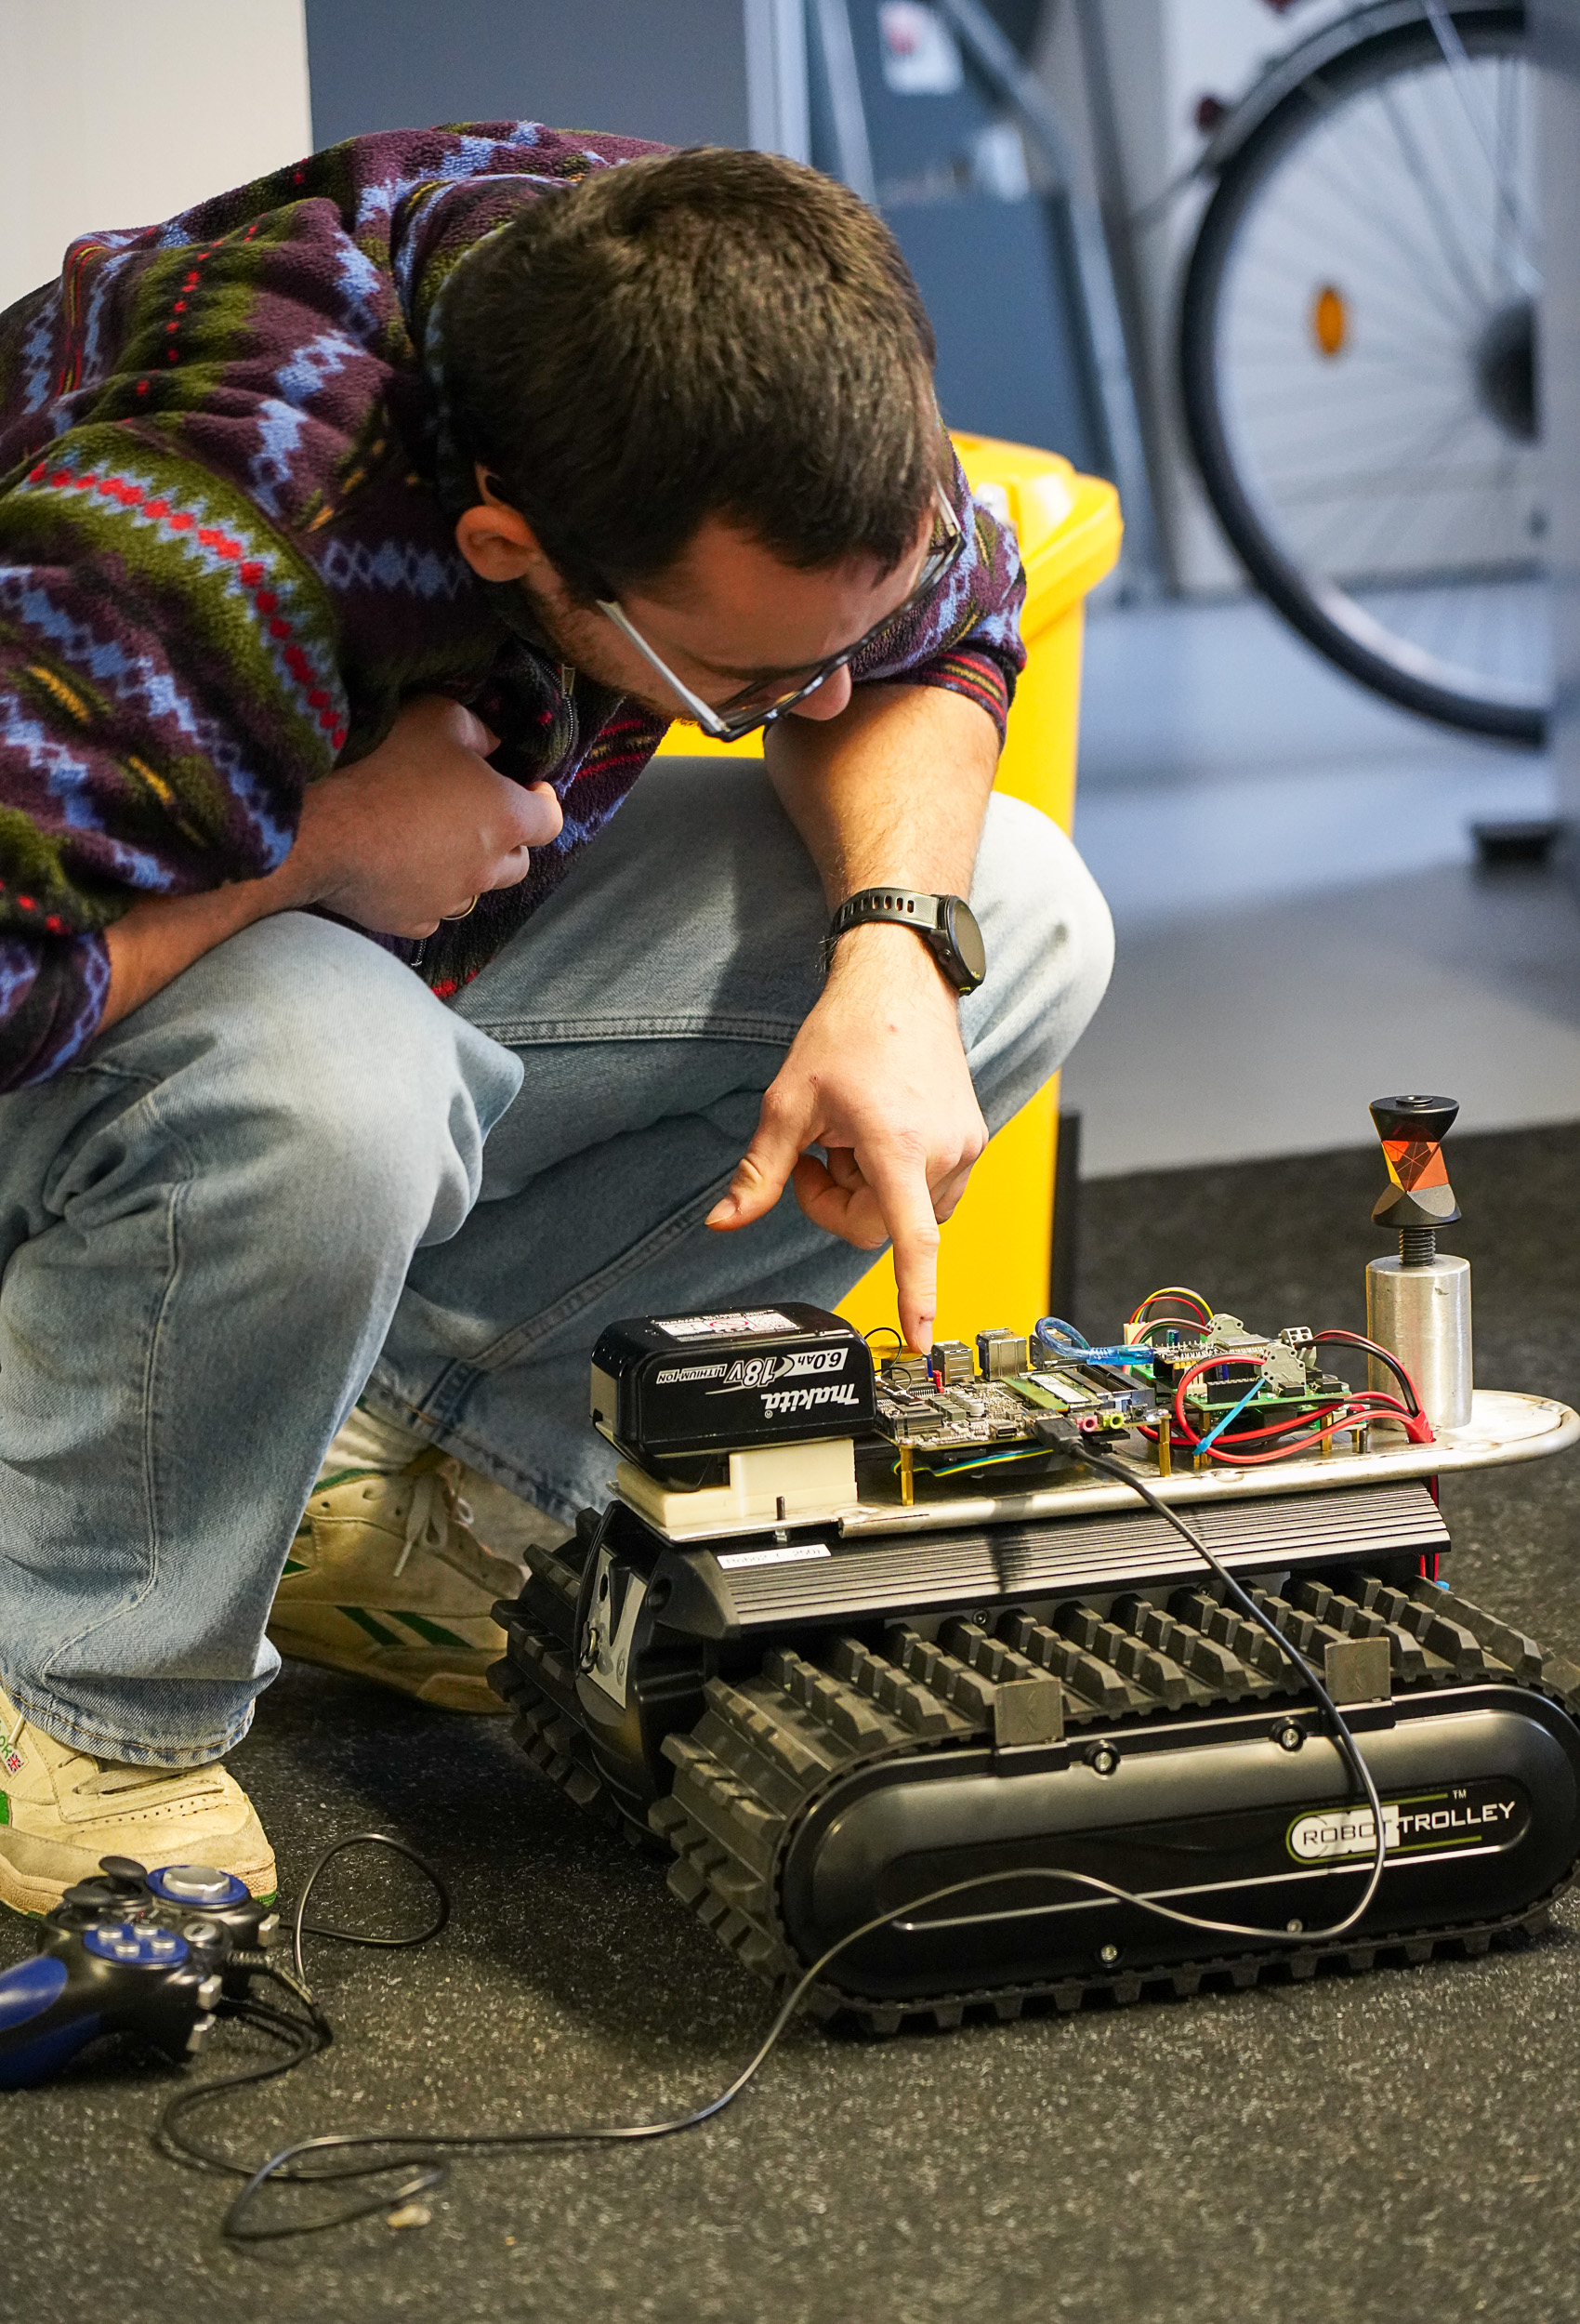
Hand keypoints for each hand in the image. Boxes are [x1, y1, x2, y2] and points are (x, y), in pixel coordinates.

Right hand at [278, 695, 562, 935]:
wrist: (316, 824)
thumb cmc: (382, 762)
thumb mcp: (436, 718)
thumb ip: (477, 732)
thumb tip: (492, 745)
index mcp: (505, 817)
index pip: (550, 821)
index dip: (542, 803)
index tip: (526, 788)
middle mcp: (486, 867)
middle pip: (517, 862)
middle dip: (506, 841)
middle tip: (473, 814)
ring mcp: (449, 900)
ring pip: (473, 889)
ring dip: (463, 868)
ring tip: (428, 841)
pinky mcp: (411, 920)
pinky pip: (430, 909)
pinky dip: (423, 891)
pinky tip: (397, 868)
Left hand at [705, 924, 986, 1349]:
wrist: (900, 982)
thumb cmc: (848, 1033)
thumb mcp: (787, 1103)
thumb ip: (759, 1173)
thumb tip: (724, 1220)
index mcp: (898, 1146)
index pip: (911, 1240)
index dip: (916, 1295)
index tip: (922, 1340)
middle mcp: (943, 1151)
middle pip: (883, 1229)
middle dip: (841, 1205)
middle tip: (816, 1158)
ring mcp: (965, 1147)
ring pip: (907, 1212)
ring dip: (871, 1190)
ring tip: (855, 1135)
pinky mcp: (973, 1140)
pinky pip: (929, 1191)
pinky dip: (897, 1177)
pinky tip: (880, 1132)